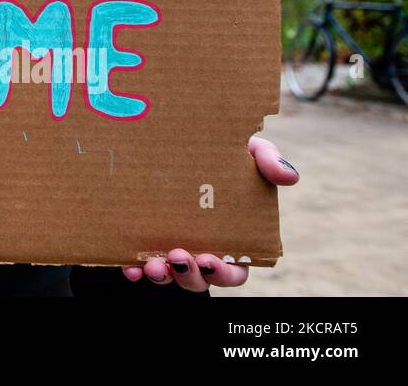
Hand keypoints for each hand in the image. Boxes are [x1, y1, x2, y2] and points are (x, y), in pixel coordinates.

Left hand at [120, 134, 298, 290]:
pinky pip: (138, 264)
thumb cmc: (223, 152)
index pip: (233, 270)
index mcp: (231, 239)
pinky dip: (133, 269)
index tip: (209, 260)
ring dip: (162, 275)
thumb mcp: (249, 152)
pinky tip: (128, 266)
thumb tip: (289, 177)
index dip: (222, 273)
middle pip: (199, 279)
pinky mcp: (143, 239)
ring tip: (154, 264)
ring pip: (169, 275)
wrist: (176, 139)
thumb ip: (268, 161)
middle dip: (190, 276)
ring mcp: (169, 245)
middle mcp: (200, 247)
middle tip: (179, 257)